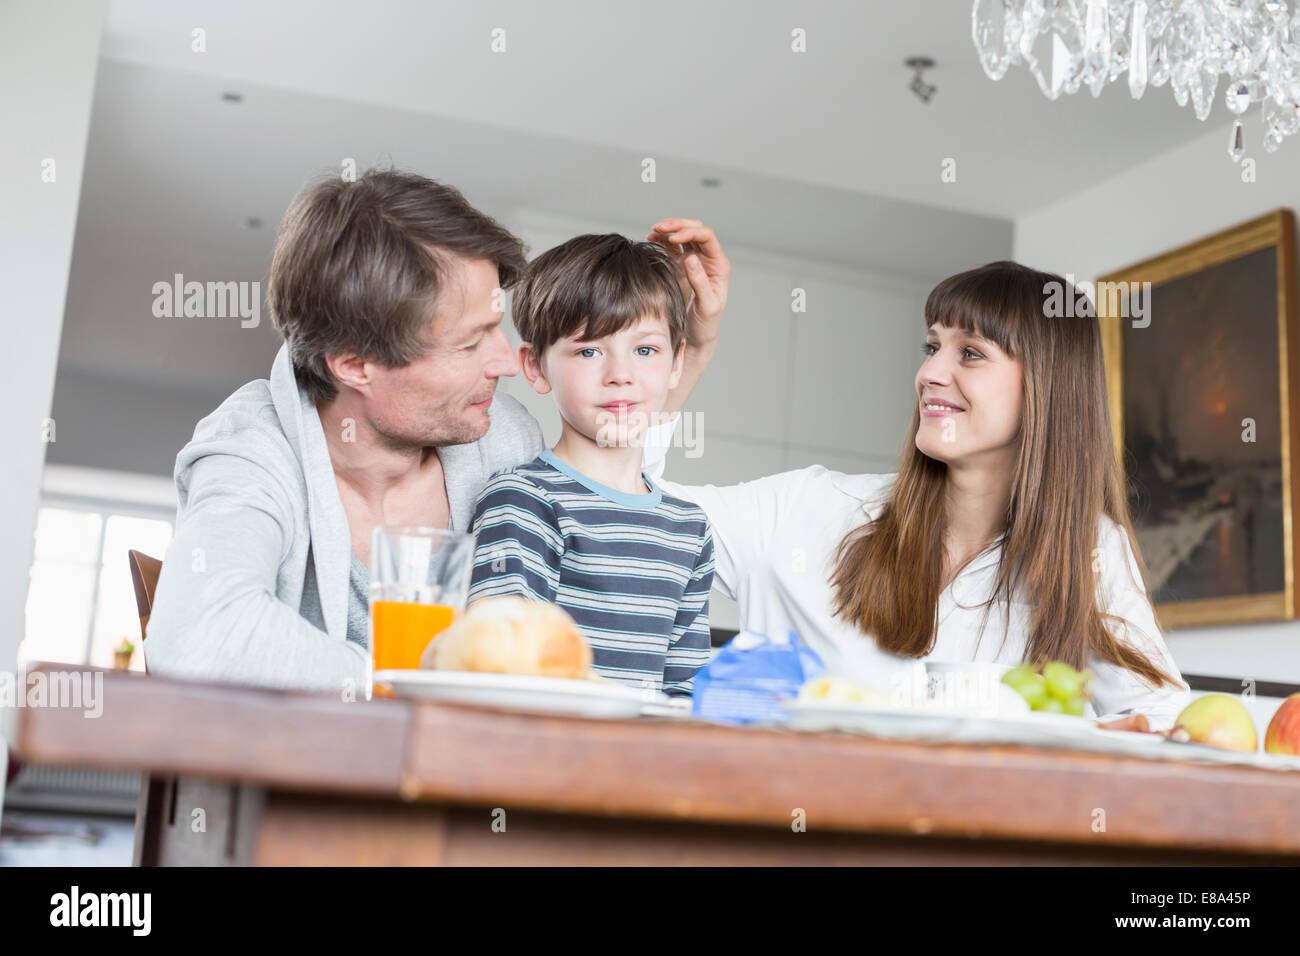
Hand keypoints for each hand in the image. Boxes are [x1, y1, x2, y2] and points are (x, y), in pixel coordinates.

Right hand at [646, 218, 729, 347]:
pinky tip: (652, 239)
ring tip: (653, 231)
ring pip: (684, 235)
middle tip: (659, 227)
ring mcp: (695, 261)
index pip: (706, 237)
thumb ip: (700, 282)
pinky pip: (673, 247)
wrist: (698, 336)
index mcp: (719, 265)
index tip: (673, 238)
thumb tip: (690, 258)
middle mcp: (708, 260)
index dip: (690, 232)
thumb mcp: (707, 306)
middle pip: (695, 230)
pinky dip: (663, 240)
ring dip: (669, 230)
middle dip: (678, 225)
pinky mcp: (682, 267)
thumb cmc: (707, 324)